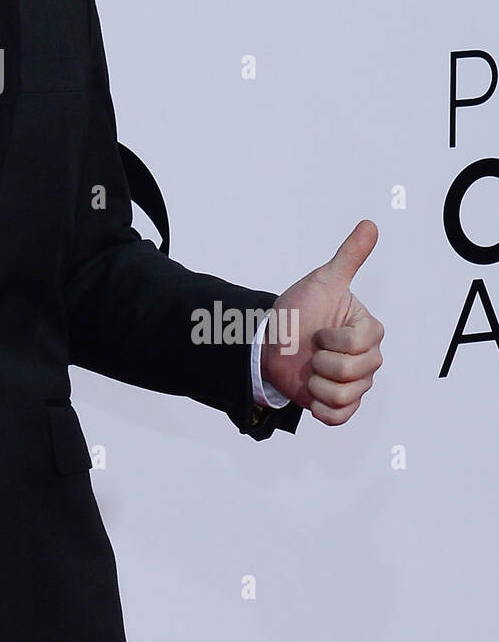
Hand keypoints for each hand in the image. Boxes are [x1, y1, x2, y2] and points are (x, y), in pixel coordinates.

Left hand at [261, 220, 384, 425]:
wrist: (269, 341)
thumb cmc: (297, 310)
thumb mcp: (324, 281)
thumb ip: (350, 256)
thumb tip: (370, 224)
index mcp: (369, 332)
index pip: (361, 344)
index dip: (333, 339)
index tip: (319, 331)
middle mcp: (368, 360)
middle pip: (354, 372)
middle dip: (320, 360)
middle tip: (311, 350)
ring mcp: (356, 385)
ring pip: (344, 395)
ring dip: (315, 382)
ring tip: (308, 369)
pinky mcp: (340, 406)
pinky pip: (338, 417)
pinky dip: (319, 407)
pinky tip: (309, 390)